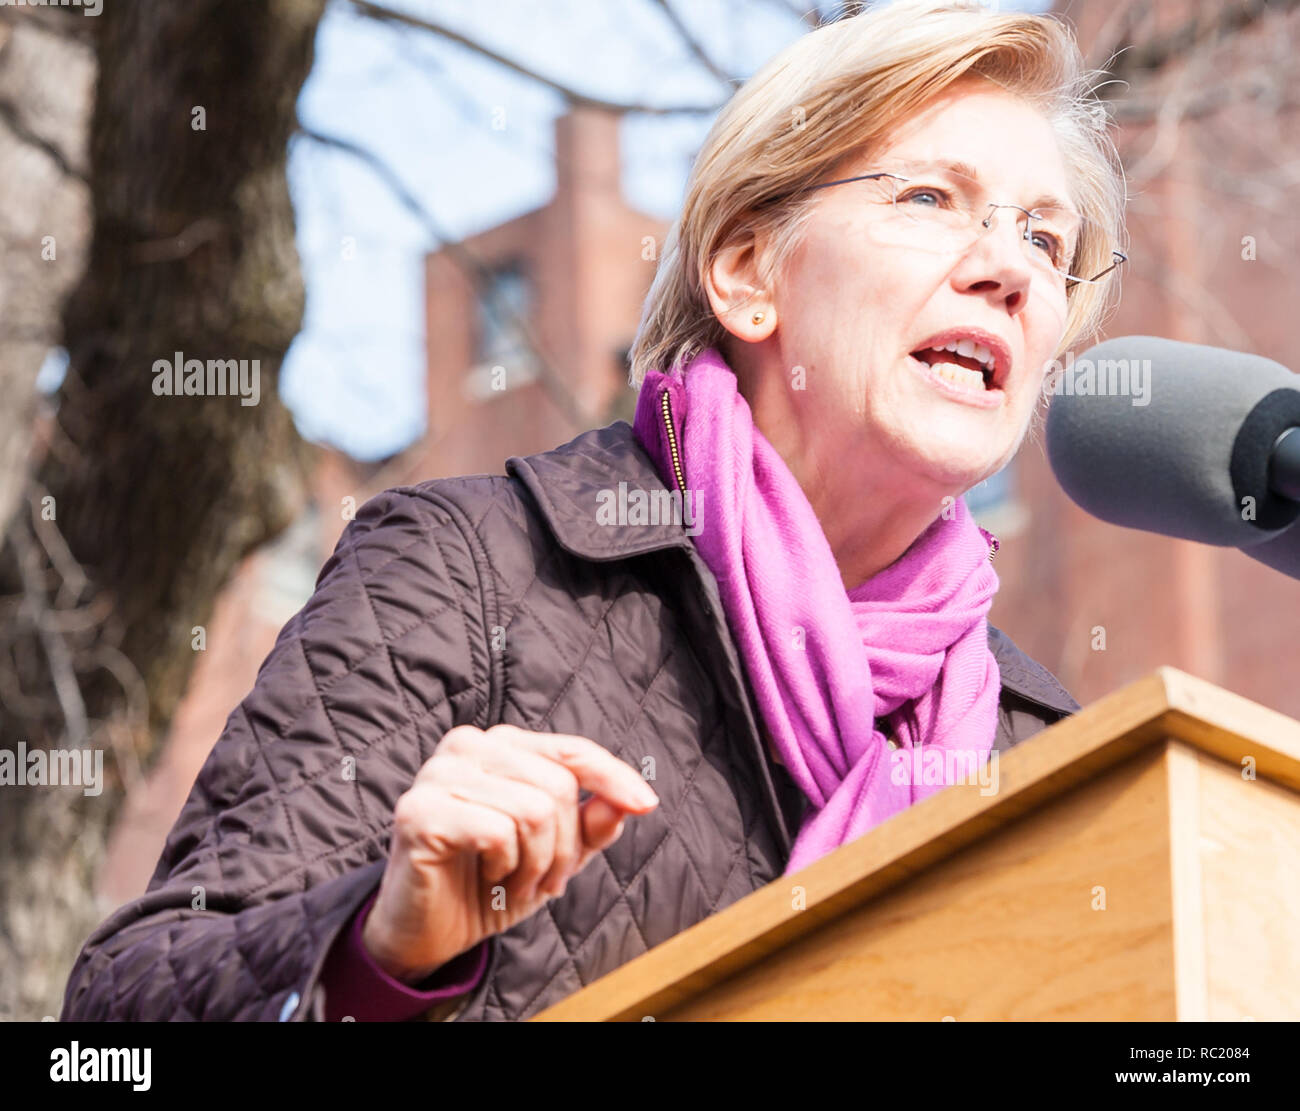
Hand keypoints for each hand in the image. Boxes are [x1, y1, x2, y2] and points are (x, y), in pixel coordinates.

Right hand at [362, 724, 658, 984]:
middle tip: (543, 880)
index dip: (612, 777)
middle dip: (564, 846)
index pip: (571, 749)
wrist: (429, 932)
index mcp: (501, 745)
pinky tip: (490, 878)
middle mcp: (467, 746)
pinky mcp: (419, 810)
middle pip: (558, 784)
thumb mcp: (555, 854)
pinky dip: (507, 867)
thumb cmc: (488, 881)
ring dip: (536, 863)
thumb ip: (591, 824)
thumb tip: (629, 802)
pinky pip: (498, 831)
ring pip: (533, 808)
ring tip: (514, 882)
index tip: (647, 804)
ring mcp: (439, 773)